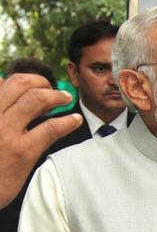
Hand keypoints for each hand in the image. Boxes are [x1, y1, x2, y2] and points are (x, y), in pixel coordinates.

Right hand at [0, 74, 82, 207]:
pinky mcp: (22, 151)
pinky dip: (67, 121)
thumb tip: (1, 81)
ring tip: (66, 99)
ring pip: (36, 99)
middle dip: (41, 82)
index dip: (26, 80)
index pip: (5, 82)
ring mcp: (6, 132)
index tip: (38, 86)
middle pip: (20, 84)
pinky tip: (75, 120)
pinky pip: (50, 128)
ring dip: (56, 96)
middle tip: (54, 91)